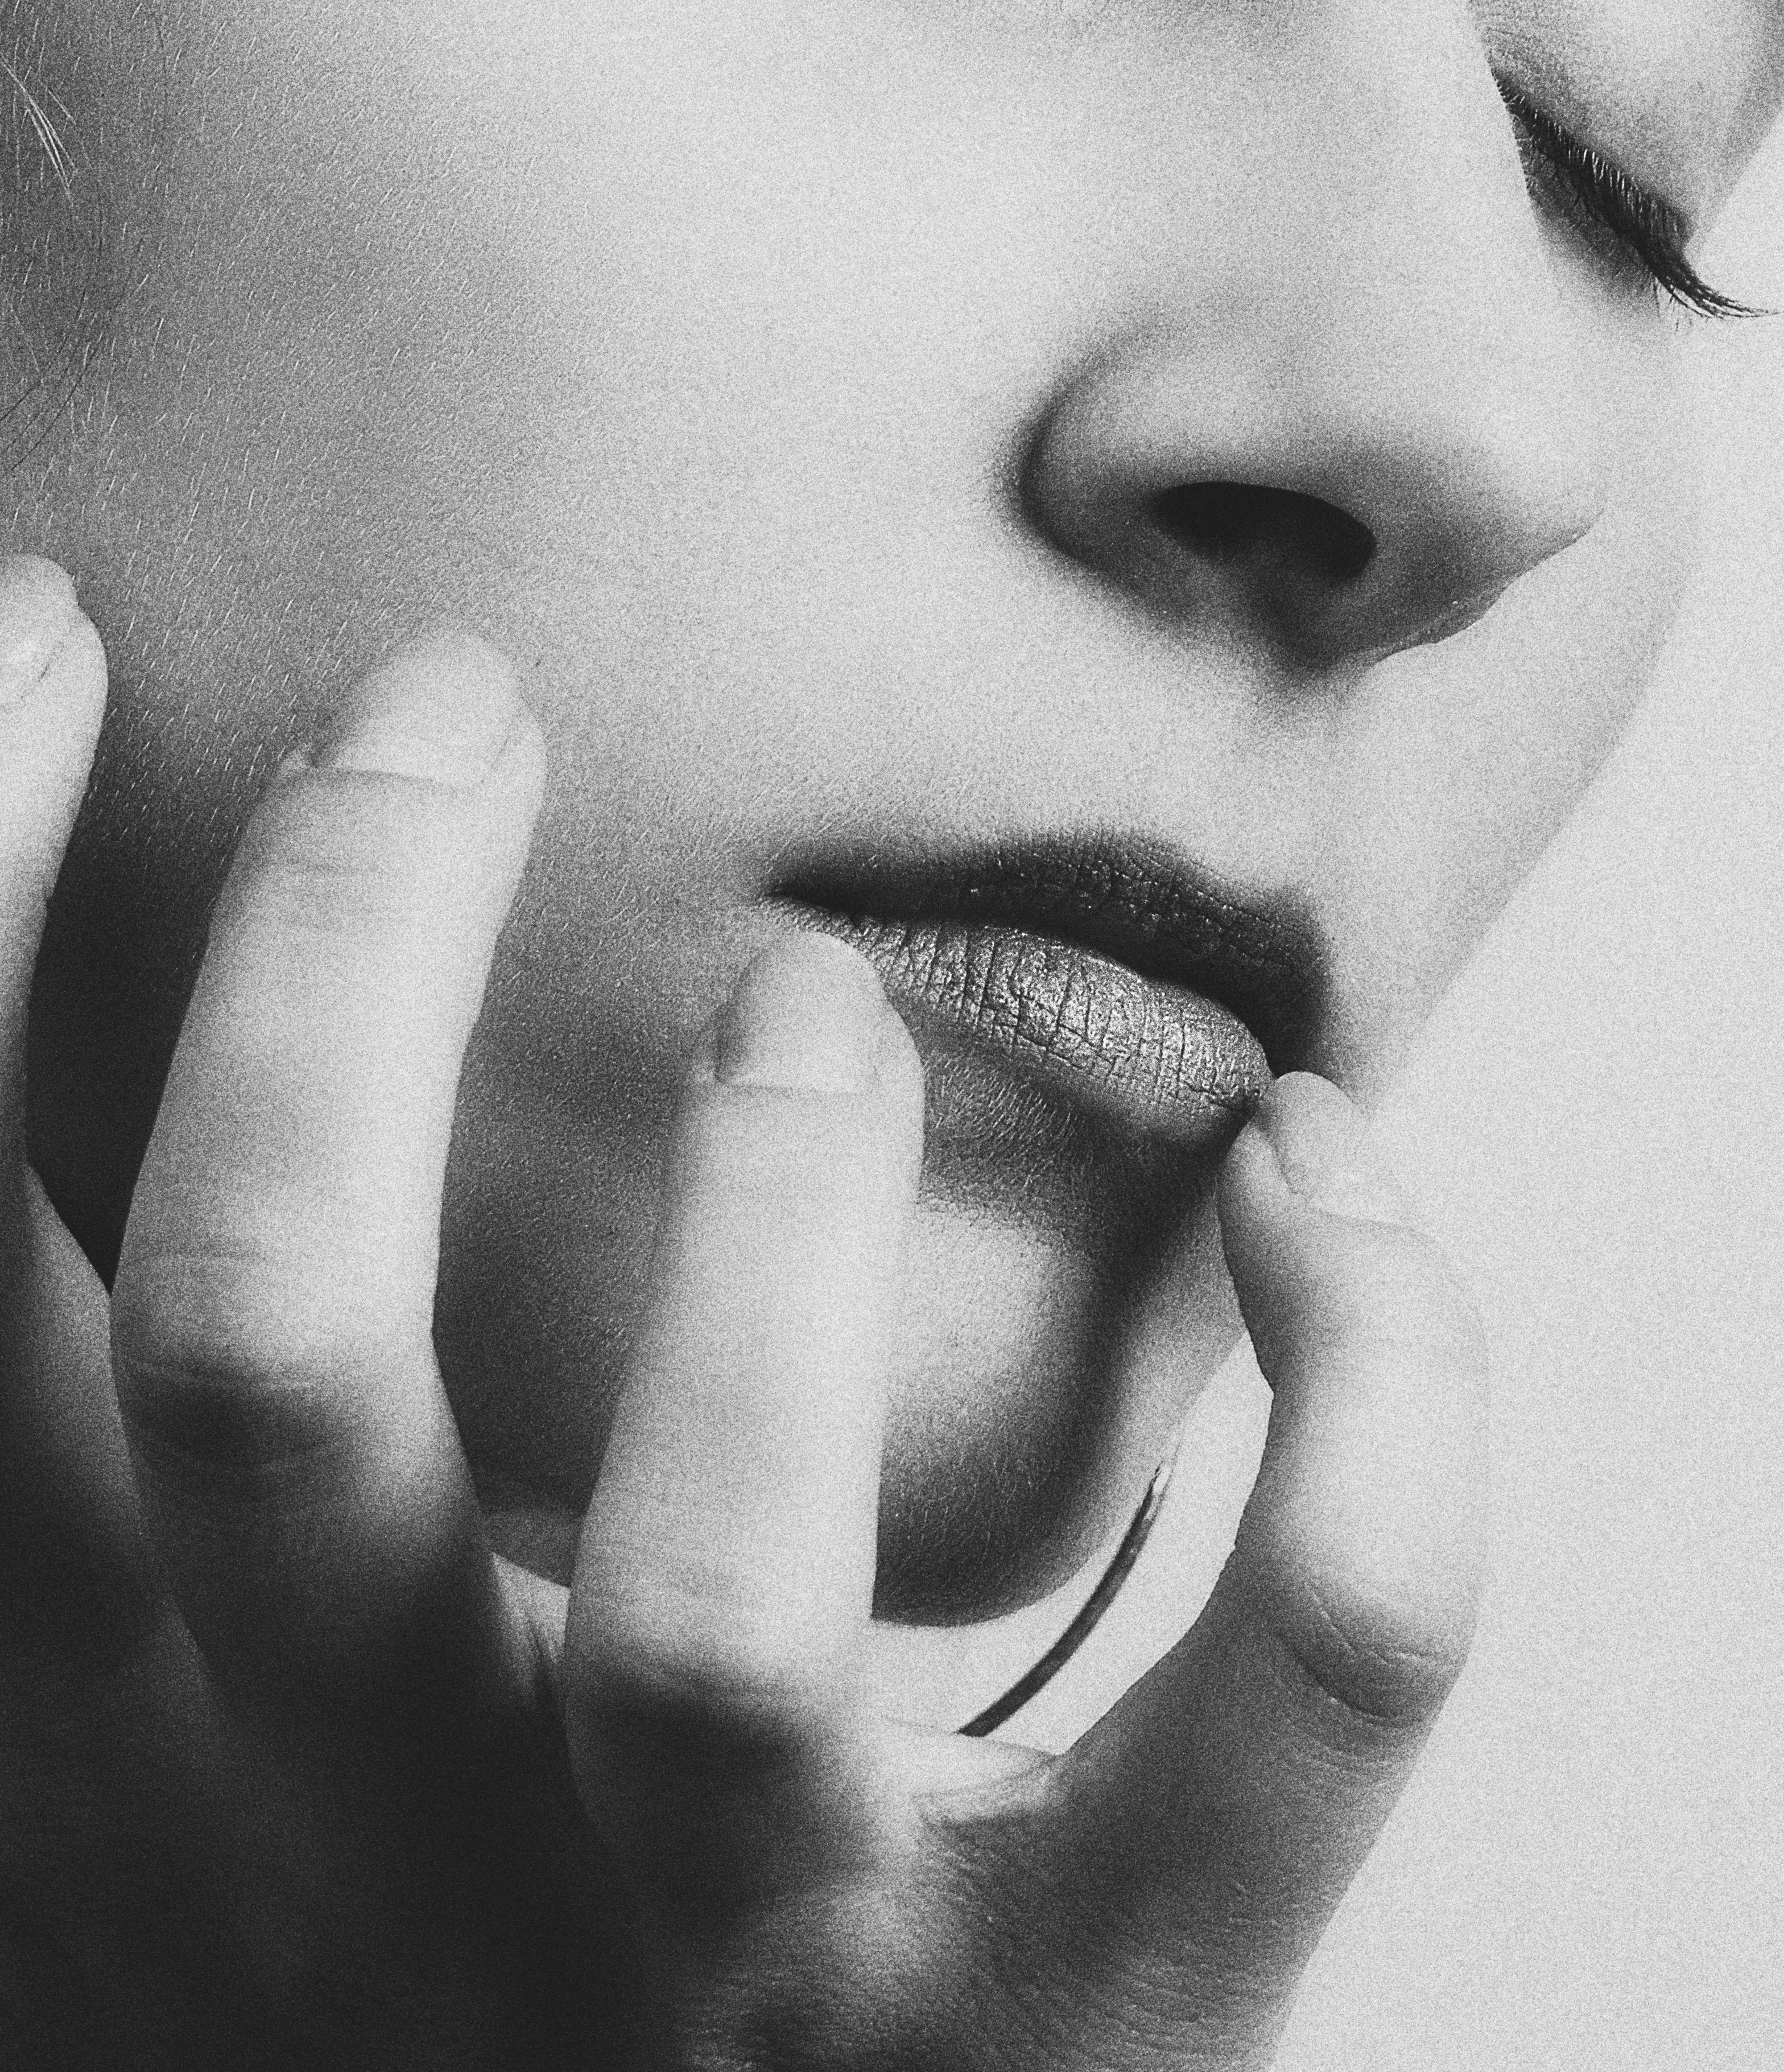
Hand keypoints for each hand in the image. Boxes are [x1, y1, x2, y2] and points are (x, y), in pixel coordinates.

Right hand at [1, 555, 1485, 2068]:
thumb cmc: (444, 1898)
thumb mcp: (258, 1679)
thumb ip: (221, 1417)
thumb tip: (227, 968)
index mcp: (164, 1740)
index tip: (71, 621)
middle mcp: (403, 1853)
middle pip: (261, 1358)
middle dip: (327, 955)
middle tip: (451, 696)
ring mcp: (755, 1962)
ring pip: (715, 1598)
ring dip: (777, 1212)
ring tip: (800, 999)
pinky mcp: (1091, 2033)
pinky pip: (1299, 1674)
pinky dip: (1371, 1388)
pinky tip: (1311, 1167)